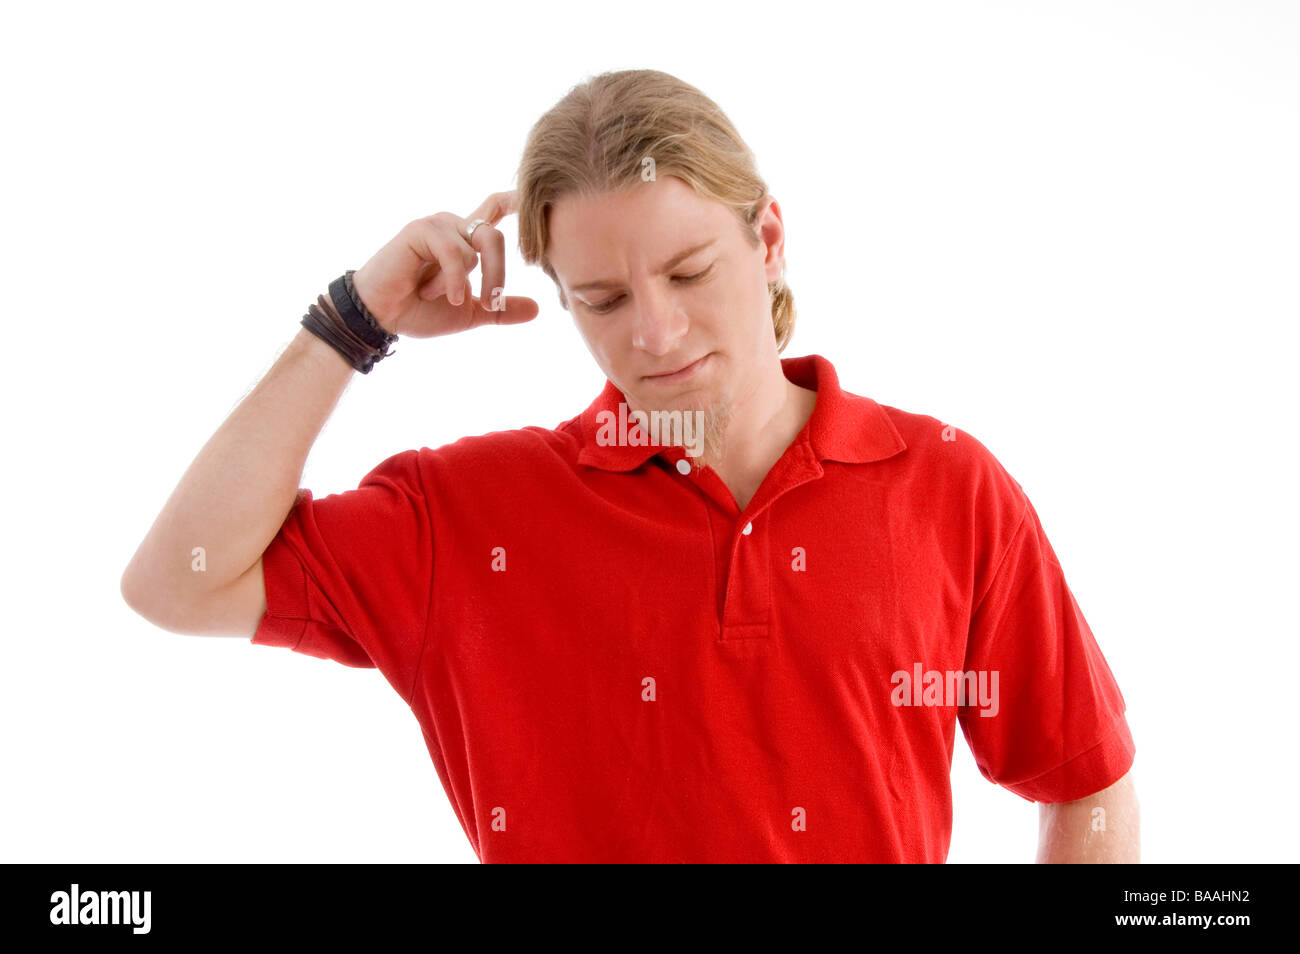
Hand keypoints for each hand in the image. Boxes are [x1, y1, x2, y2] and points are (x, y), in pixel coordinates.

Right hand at [349, 190, 538, 338]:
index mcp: (466, 241)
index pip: (495, 209)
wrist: (381, 316)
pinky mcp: (421, 230)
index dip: (516, 200)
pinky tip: (438, 294)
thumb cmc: (420, 311)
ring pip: (478, 246)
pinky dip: (453, 280)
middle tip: (491, 303)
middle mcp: (454, 226)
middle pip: (495, 236)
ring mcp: (437, 225)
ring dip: (467, 282)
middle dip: (498, 274)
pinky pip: (455, 253)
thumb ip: (501, 310)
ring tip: (444, 297)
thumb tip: (537, 309)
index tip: (535, 196)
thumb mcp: (470, 313)